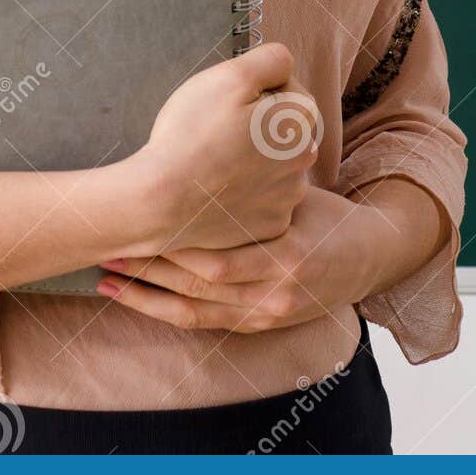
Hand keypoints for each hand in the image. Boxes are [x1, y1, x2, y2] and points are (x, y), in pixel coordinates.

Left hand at [93, 186, 385, 333]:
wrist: (369, 258)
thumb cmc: (327, 213)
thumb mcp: (298, 193)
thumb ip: (257, 184)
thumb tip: (208, 149)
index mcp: (285, 252)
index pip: (217, 252)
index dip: (172, 240)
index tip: (134, 219)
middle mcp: (273, 290)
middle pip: (197, 282)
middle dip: (148, 267)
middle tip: (105, 248)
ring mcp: (264, 313)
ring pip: (194, 309)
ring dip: (147, 296)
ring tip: (106, 278)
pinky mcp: (258, 325)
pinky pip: (205, 324)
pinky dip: (167, 312)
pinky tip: (136, 300)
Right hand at [129, 41, 316, 253]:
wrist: (162, 201)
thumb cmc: (193, 133)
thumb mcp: (231, 75)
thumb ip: (271, 59)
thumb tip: (285, 64)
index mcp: (300, 121)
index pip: (289, 88)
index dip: (257, 88)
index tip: (228, 100)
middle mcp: (304, 162)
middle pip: (282, 128)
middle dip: (258, 123)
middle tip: (217, 127)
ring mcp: (287, 199)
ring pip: (273, 165)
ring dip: (253, 158)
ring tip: (214, 158)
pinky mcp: (269, 227)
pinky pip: (262, 199)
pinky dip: (244, 192)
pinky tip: (218, 186)